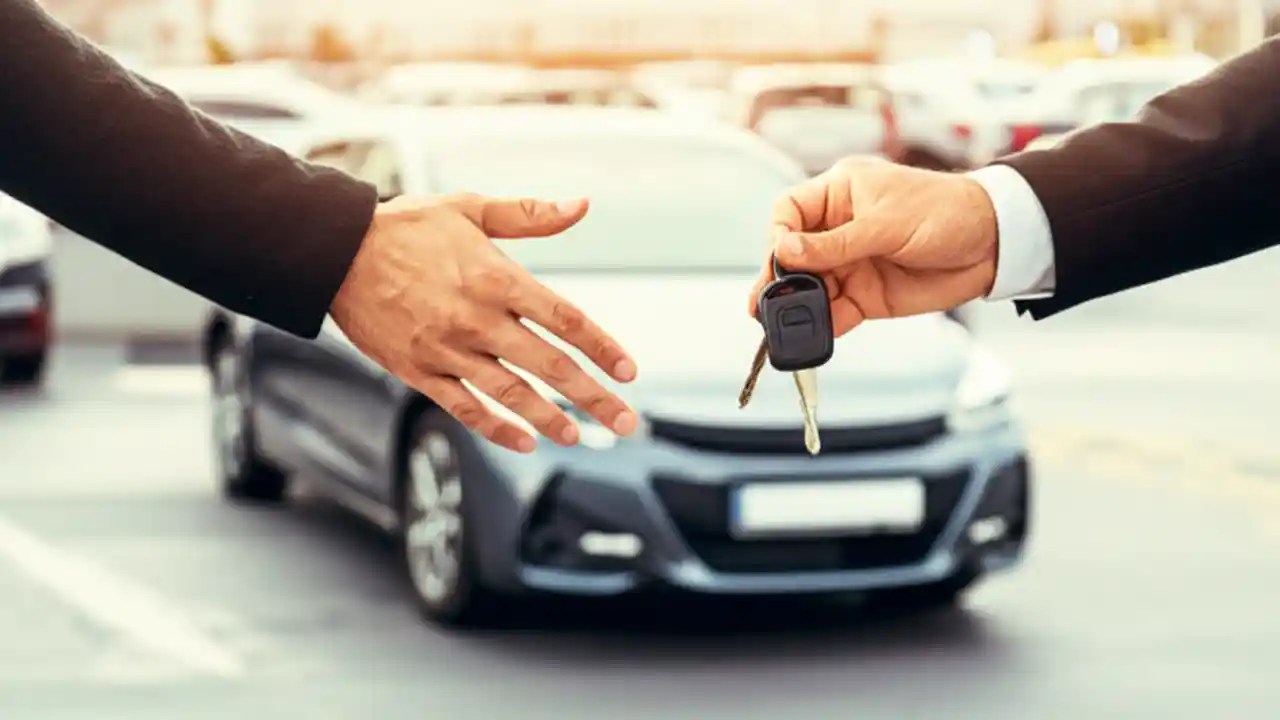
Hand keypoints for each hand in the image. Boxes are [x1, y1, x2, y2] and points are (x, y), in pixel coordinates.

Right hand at [331, 194, 638, 453]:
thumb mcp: (469, 208)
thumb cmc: (406, 226)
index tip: (629, 371)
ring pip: (509, 394)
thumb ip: (529, 214)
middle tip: (626, 422)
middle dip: (592, 397)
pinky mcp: (418, 371)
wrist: (334, 252)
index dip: (601, 346)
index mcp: (496, 278)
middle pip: (548, 364)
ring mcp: (447, 349)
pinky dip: (495, 428)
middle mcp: (477, 318)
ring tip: (579, 437)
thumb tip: (581, 205)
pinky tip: (524, 441)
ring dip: (549, 418)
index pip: (564, 318)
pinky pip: (463, 408)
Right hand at [749, 158, 998, 335]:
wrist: (995, 245)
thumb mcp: (886, 223)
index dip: (779, 233)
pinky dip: (825, 325)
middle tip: (764, 301)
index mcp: (840, 194)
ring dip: (798, 306)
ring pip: (810, 288)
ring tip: (785, 322)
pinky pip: (835, 312)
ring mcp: (851, 264)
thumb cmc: (946, 211)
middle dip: (779, 277)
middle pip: (793, 254)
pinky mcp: (867, 296)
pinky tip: (816, 333)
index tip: (781, 254)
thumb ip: (835, 244)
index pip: (790, 210)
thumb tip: (784, 250)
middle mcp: (839, 229)